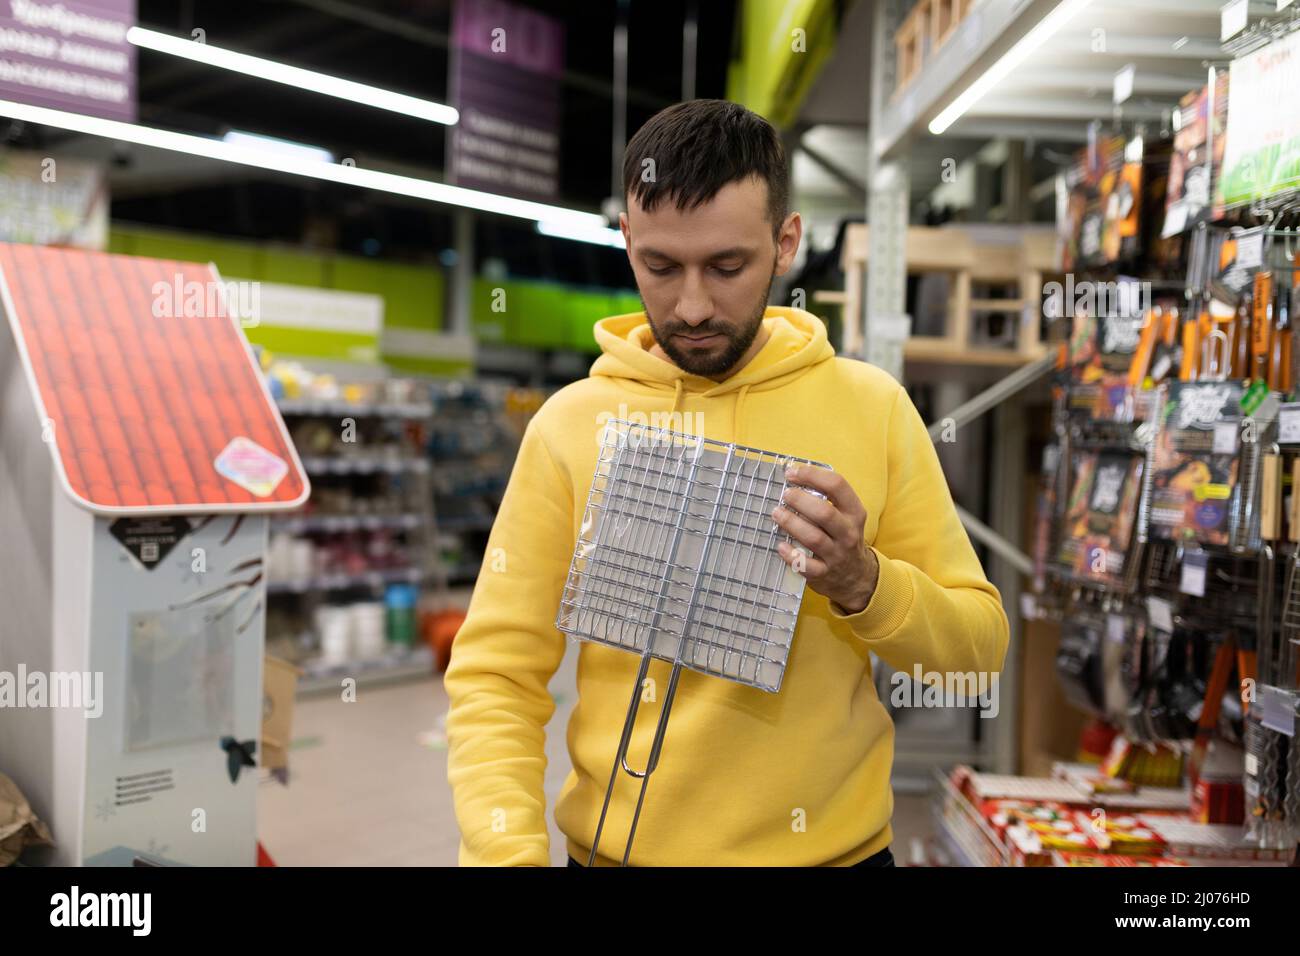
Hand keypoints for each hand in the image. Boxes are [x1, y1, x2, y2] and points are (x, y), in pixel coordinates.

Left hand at [772, 464, 878, 614]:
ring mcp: (837, 554)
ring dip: (791, 523)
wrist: (857, 576)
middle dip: (800, 500)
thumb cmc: (843, 537)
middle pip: (824, 513)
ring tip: (776, 513)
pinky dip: (791, 555)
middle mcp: (848, 532)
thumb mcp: (846, 516)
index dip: (812, 475)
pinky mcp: (824, 573)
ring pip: (813, 537)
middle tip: (785, 495)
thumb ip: (828, 498)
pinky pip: (806, 565)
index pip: (837, 485)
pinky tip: (781, 546)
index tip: (792, 473)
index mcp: (854, 512)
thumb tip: (794, 477)